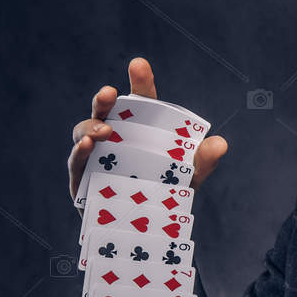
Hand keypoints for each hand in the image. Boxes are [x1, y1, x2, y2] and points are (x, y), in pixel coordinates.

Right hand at [67, 56, 228, 200]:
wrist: (145, 232)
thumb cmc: (164, 196)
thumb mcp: (187, 178)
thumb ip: (202, 161)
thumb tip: (220, 144)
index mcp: (139, 131)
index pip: (139, 101)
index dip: (139, 82)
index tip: (138, 64)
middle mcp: (112, 139)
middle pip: (104, 112)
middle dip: (104, 100)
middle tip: (110, 93)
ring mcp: (94, 158)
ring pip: (83, 133)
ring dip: (91, 128)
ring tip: (104, 131)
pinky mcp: (81, 181)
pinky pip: (76, 163)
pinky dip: (79, 153)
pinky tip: (86, 146)